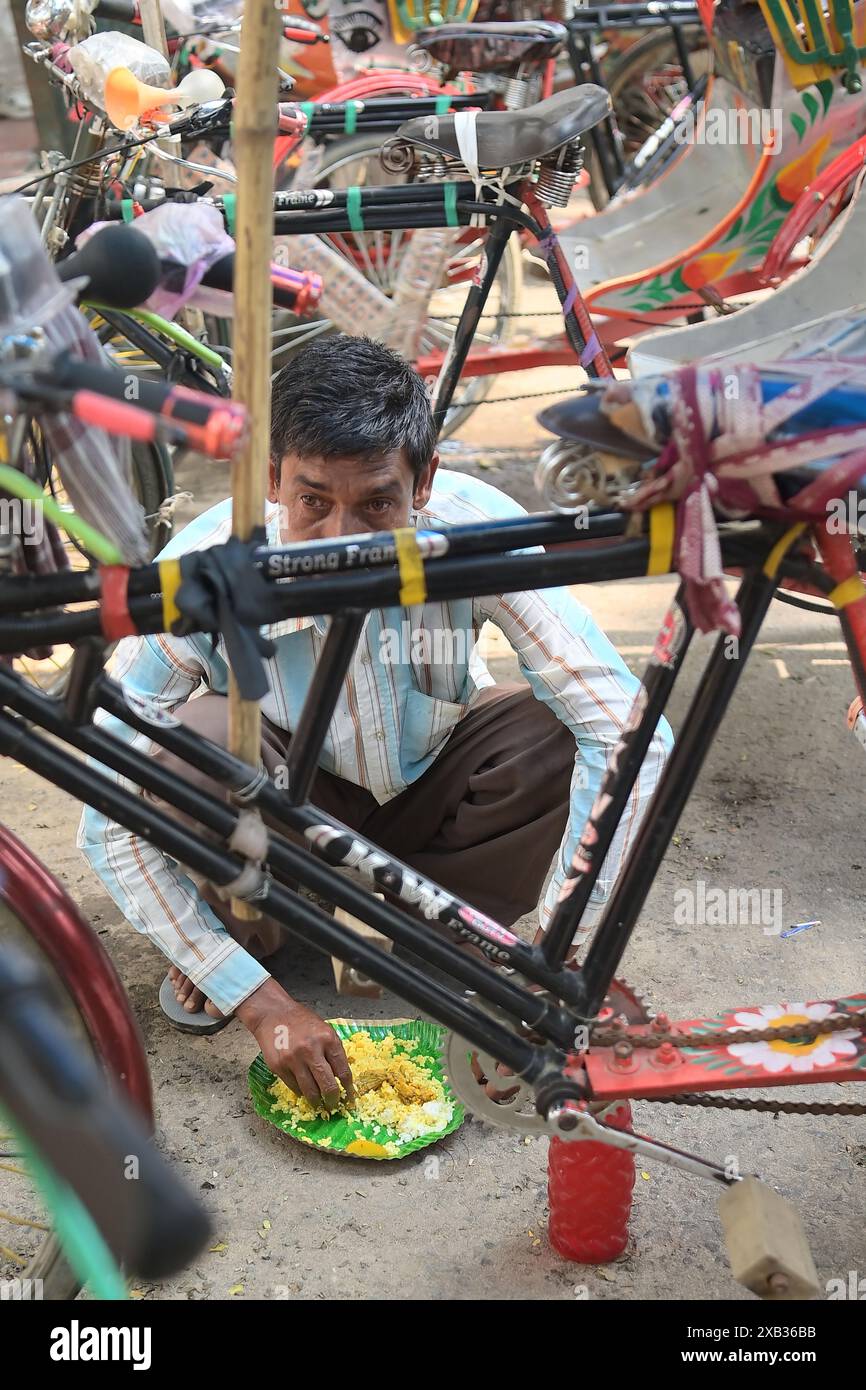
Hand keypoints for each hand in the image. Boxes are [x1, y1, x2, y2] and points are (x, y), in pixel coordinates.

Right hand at [236, 979, 353, 1110]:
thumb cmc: (301, 1021)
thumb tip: (342, 1077)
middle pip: (328, 1086)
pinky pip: (294, 1087)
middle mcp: (312, 1050)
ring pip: (310, 1092)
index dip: (348, 1089)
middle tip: (334, 1106)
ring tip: (319, 1104)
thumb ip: (333, 1051)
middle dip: (333, 1101)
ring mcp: (293, 1060)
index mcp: (328, 1039)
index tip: (350, 1098)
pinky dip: (301, 1092)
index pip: (343, 1072)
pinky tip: (304, 1091)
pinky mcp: (279, 1067)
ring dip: (316, 1102)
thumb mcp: (324, 1030)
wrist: (272, 1014)